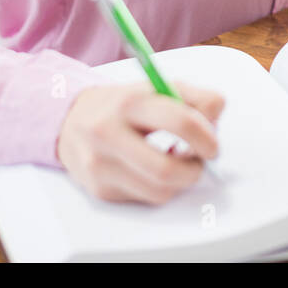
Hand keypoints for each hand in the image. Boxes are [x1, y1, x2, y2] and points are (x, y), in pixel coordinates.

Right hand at [56, 79, 224, 203]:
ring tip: (176, 163)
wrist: (71, 121)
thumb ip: (195, 97)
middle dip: (194, 170)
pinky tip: (153, 170)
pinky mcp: (99, 189)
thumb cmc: (124, 105)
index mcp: (131, 102)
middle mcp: (110, 132)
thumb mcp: (158, 88)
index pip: (181, 122)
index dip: (207, 138)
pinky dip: (159, 188)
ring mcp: (101, 164)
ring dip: (179, 182)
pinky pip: (145, 199)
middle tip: (199, 161)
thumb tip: (216, 117)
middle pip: (167, 169)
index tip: (213, 146)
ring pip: (159, 191)